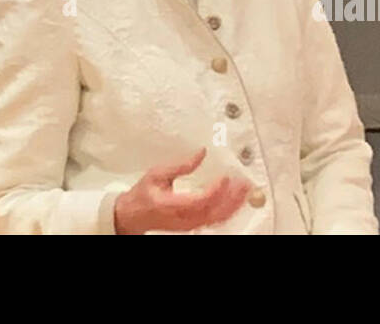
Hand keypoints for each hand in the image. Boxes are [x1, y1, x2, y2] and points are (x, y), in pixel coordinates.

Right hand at [112, 147, 250, 233]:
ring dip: (234, 204)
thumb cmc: (144, 193)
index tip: (226, 176)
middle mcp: (184, 219)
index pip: (200, 201)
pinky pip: (216, 220)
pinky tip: (236, 199)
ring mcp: (191, 225)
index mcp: (173, 205)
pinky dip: (229, 210)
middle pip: (215, 212)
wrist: (134, 216)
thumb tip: (201, 153)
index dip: (216, 190)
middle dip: (233, 198)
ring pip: (218, 218)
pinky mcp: (194, 226)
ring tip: (245, 189)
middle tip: (245, 182)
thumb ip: (180, 165)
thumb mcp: (157, 174)